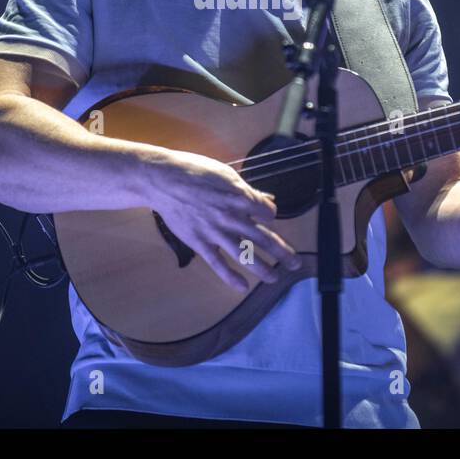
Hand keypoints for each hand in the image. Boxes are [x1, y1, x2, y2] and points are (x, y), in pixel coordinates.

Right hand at [147, 149, 303, 291]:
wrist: (164, 180)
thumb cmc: (195, 172)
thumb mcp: (225, 174)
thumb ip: (246, 190)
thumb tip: (264, 199)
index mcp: (240, 198)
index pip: (268, 213)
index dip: (270, 215)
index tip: (267, 218)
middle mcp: (233, 217)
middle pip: (264, 238)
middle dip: (282, 252)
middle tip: (295, 262)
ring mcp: (216, 232)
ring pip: (245, 255)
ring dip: (262, 269)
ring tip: (274, 278)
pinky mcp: (200, 243)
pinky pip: (218, 264)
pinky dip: (230, 277)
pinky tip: (242, 287)